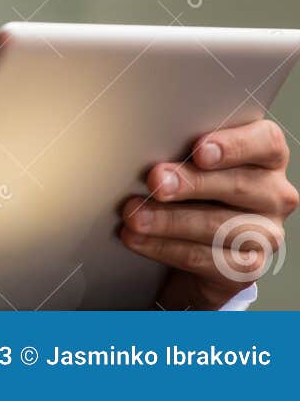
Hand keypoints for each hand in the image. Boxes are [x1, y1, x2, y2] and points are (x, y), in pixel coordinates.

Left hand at [119, 119, 296, 308]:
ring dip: (171, 221)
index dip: (234, 146)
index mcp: (267, 155)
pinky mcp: (247, 267)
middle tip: (155, 181)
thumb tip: (144, 147)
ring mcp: (266, 233)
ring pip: (220, 226)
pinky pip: (207, 259)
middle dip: (191, 183)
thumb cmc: (192, 184)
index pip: (266, 143)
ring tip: (134, 216)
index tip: (199, 150)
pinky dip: (166, 248)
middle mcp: (274, 194)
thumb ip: (181, 148)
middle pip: (239, 185)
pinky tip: (139, 239)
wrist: (193, 236)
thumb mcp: (189, 157)